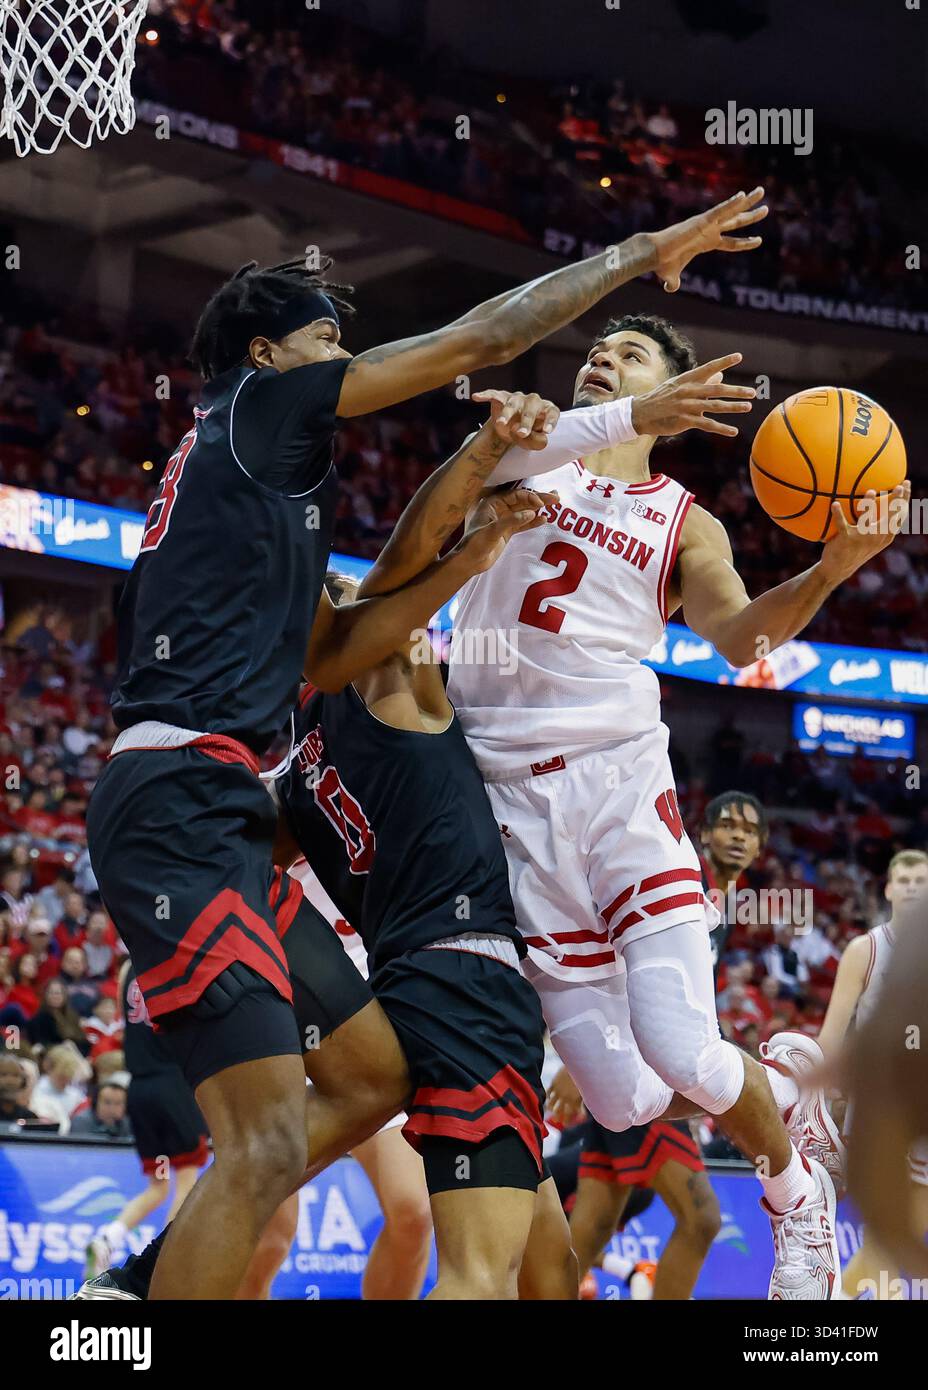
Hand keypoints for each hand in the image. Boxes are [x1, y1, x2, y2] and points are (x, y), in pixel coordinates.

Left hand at [453, 487, 552, 573]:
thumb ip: (511, 521)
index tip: (540, 504)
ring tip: (555, 504)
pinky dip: (533, 522)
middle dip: (539, 499)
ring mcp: (504, 520)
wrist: (470, 562)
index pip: (515, 495)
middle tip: (556, 497)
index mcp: (492, 504)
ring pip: (525, 511)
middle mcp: (499, 509)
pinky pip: (523, 524)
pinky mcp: (507, 531)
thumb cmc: (475, 544)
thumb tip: (532, 513)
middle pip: (523, 501)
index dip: (530, 497)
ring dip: (539, 508)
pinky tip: (544, 519)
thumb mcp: (492, 531)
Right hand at [472, 389, 559, 450]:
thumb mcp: (533, 441)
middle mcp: (532, 401)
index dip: (550, 420)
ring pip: (512, 402)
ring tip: (500, 424)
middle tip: (521, 433)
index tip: (546, 431)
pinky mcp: (501, 397)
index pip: (552, 411)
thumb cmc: (526, 434)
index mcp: (545, 409)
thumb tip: (541, 438)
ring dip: (506, 413)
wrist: (509, 429)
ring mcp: (516, 398)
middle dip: (526, 420)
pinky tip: (476, 397)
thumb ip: (538, 441)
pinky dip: (486, 395)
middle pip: (531, 406)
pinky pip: (494, 394)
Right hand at [545, 1065, 584, 1126]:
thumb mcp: (584, 1093)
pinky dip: (547, 1097)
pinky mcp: (554, 1083)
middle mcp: (565, 1098)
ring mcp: (558, 1091)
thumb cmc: (583, 1079)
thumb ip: (581, 1104)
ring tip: (550, 1110)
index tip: (565, 1124)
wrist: (578, 1065)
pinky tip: (547, 1099)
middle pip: (558, 1111)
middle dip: (557, 1117)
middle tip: (557, 1120)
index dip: (566, 1121)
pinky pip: (548, 1093)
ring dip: (550, 1108)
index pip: (568, 1115)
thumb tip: (583, 1115)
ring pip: (551, 1104)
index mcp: (573, 1101)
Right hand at [631, 353, 754, 438]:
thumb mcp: (679, 385)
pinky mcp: (685, 421)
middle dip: (736, 391)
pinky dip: (721, 428)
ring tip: (748, 407)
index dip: (724, 362)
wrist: (640, 413)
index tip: (739, 356)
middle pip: (716, 389)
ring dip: (733, 407)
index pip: (708, 368)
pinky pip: (707, 425)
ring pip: (715, 406)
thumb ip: (702, 381)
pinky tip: (733, 431)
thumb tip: (722, 375)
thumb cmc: (662, 398)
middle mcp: (688, 391)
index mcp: (687, 379)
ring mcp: (687, 406)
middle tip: (752, 392)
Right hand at [646, 187, 767, 292]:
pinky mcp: (701, 221)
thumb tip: (670, 289)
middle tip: (766, 208)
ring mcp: (706, 224)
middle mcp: (709, 230)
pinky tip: (743, 196)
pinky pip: (719, 210)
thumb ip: (674, 282)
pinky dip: (731, 204)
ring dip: (747, 202)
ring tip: (761, 192)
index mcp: (705, 243)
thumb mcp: (671, 275)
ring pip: (731, 211)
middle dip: (751, 215)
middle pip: (735, 222)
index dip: (745, 242)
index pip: (730, 242)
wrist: (654, 254)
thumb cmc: (661, 263)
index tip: (758, 240)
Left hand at [819, 482, 910, 585]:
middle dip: (897, 501)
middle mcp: (878, 537)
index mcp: (886, 535)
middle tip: (899, 486)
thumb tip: (879, 496)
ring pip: (868, 520)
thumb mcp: (872, 538)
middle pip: (890, 517)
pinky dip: (838, 514)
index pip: (900, 515)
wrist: (838, 568)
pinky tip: (834, 504)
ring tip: (870, 491)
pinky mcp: (846, 540)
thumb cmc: (855, 548)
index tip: (906, 483)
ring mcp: (863, 539)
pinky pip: (842, 524)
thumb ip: (879, 523)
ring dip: (869, 505)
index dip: (905, 499)